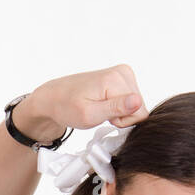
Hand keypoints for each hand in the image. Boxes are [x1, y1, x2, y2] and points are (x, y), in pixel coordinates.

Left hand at [13, 64, 149, 142]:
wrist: (54, 97)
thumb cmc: (66, 107)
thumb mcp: (89, 114)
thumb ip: (115, 109)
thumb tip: (137, 101)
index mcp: (116, 79)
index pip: (139, 112)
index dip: (124, 122)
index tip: (105, 118)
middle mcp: (122, 72)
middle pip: (139, 107)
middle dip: (121, 116)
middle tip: (100, 113)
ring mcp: (122, 73)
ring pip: (136, 104)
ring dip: (119, 112)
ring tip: (100, 108)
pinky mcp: (121, 77)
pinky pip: (130, 99)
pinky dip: (117, 106)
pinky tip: (103, 104)